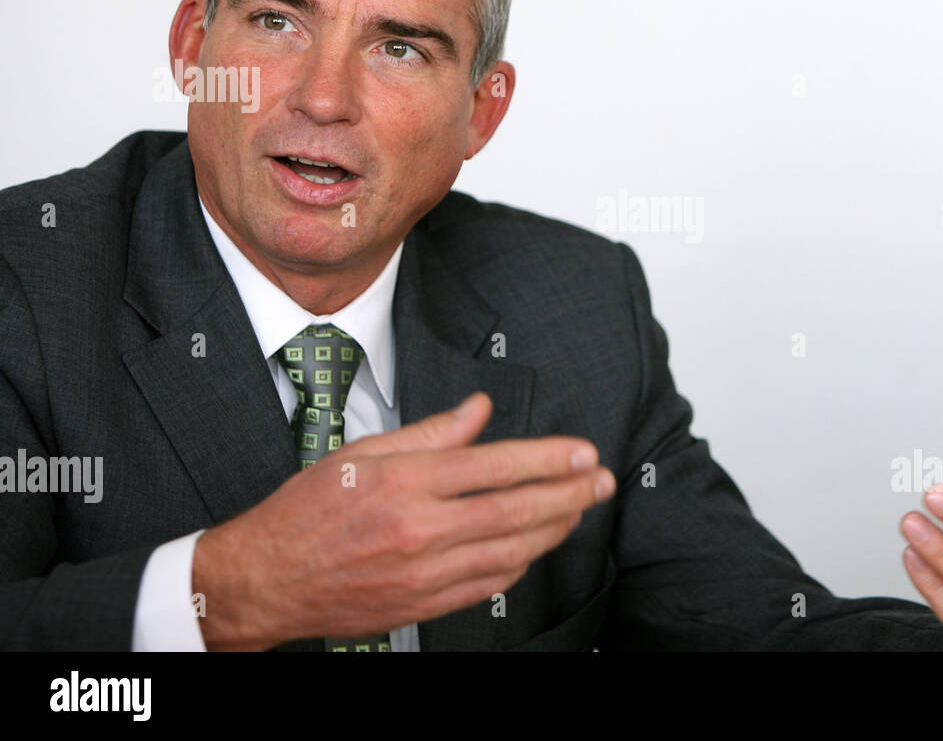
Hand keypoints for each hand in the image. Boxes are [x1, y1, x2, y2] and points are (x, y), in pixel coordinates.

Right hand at [193, 391, 615, 649]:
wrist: (266, 580)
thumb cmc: (307, 511)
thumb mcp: (362, 453)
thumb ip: (429, 433)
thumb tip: (478, 411)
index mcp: (405, 482)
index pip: (495, 465)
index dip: (549, 458)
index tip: (583, 453)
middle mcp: (419, 529)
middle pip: (515, 510)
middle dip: (569, 494)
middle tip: (602, 481)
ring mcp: (423, 573)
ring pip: (510, 551)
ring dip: (554, 530)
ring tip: (578, 510)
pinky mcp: (423, 605)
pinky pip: (487, 586)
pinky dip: (519, 565)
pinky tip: (535, 548)